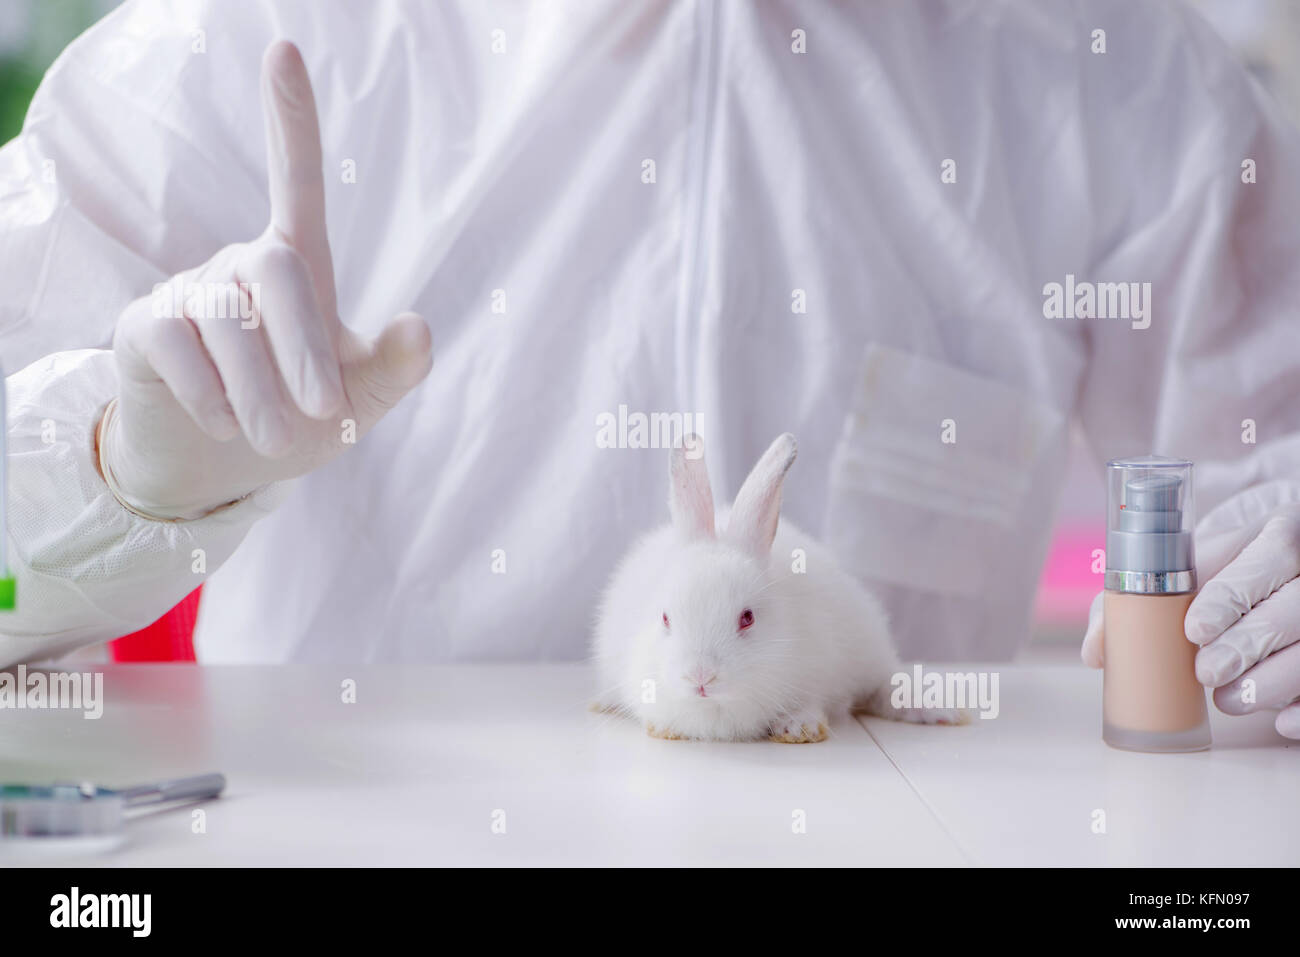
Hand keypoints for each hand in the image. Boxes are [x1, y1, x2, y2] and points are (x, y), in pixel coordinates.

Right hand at [101, 41, 431, 519]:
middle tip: (325, 413)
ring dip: (259, 388)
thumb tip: (420, 326)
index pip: (293, 180)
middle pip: (276, 269)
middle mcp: (241, 265)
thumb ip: (393, 369)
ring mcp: (190, 291)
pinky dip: (208, 390)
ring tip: (272, 436)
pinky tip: (222, 421)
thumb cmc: (297, 420)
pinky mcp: (146, 327)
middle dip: (304, 346)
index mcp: (299, 269)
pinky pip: (177, 342)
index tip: (284, 50)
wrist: (221, 467)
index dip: (290, 120)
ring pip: (227, 318)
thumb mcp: (358, 401)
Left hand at [1082, 480, 1299, 738]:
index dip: (1229, 597)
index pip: (1266, 558)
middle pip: (1294, 608)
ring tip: (1229, 701)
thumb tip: (1095, 651)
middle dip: (1246, 644)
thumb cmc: (1223, 575)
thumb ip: (1131, 602)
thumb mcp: (1184, 571)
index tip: (1195, 630)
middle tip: (1206, 672)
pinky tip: (1281, 722)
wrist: (1282, 576)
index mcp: (1278, 535)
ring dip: (1271, 681)